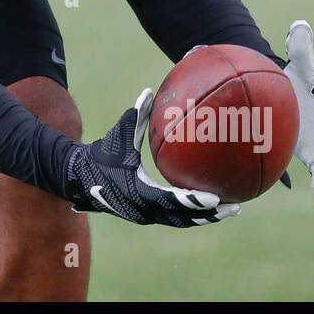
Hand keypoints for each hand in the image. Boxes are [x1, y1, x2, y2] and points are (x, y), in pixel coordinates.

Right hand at [65, 89, 240, 226]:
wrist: (79, 179)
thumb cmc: (101, 154)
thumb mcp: (118, 136)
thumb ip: (134, 115)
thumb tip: (148, 91)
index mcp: (137, 191)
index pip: (169, 200)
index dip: (192, 201)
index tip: (213, 198)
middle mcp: (143, 209)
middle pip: (182, 218)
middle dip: (208, 215)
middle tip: (233, 206)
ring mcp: (145, 215)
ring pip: (180, 222)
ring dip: (205, 218)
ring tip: (231, 209)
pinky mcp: (148, 215)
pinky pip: (175, 218)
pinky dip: (194, 214)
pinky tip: (212, 205)